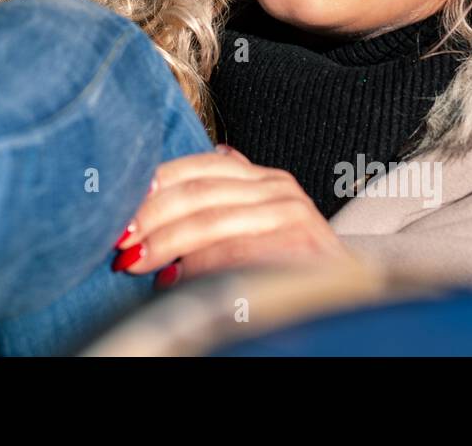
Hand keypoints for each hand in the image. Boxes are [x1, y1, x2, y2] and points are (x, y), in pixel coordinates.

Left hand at [112, 146, 347, 287]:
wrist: (351, 304)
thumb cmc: (290, 269)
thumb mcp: (256, 224)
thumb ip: (222, 199)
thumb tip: (161, 181)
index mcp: (265, 180)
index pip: (199, 168)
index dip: (156, 185)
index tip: (120, 206)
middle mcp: (281, 191)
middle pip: (198, 195)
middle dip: (152, 218)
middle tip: (121, 241)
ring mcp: (293, 218)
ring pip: (210, 224)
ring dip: (166, 245)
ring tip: (137, 263)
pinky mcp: (300, 250)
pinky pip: (234, 256)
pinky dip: (198, 270)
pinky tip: (175, 281)